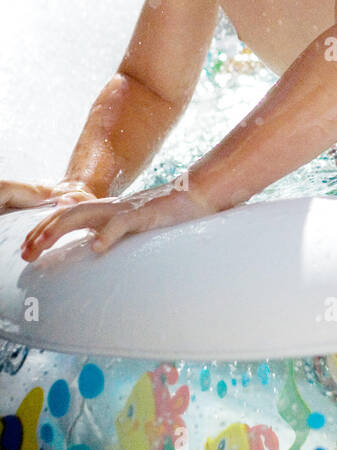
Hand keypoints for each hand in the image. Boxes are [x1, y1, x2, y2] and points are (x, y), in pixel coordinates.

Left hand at [20, 176, 209, 261]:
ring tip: (42, 245)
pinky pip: (123, 223)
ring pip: (85, 215)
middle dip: (42, 232)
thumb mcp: (135, 228)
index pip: (66, 217)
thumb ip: (113, 235)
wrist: (199, 195)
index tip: (26, 250)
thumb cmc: (168, 216)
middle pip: (67, 214)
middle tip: (25, 253)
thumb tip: (95, 251)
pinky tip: (96, 247)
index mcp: (107, 212)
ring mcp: (126, 209)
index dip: (43, 231)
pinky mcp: (145, 214)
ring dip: (59, 229)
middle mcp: (111, 208)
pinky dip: (108, 234)